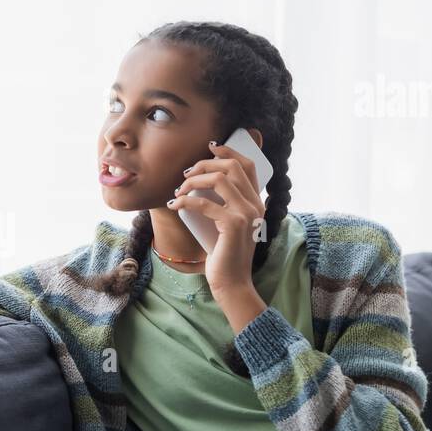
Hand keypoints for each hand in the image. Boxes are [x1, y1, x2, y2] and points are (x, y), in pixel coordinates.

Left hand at [168, 139, 268, 299]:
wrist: (231, 282)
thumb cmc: (224, 254)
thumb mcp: (227, 225)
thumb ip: (224, 205)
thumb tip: (200, 184)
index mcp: (256, 203)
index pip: (248, 165)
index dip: (229, 151)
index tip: (210, 148)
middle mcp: (255, 205)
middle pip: (232, 167)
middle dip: (205, 165)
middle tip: (185, 175)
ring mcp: (247, 214)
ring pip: (219, 180)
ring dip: (193, 181)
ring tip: (179, 191)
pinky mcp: (234, 225)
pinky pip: (206, 203)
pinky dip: (186, 201)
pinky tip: (175, 205)